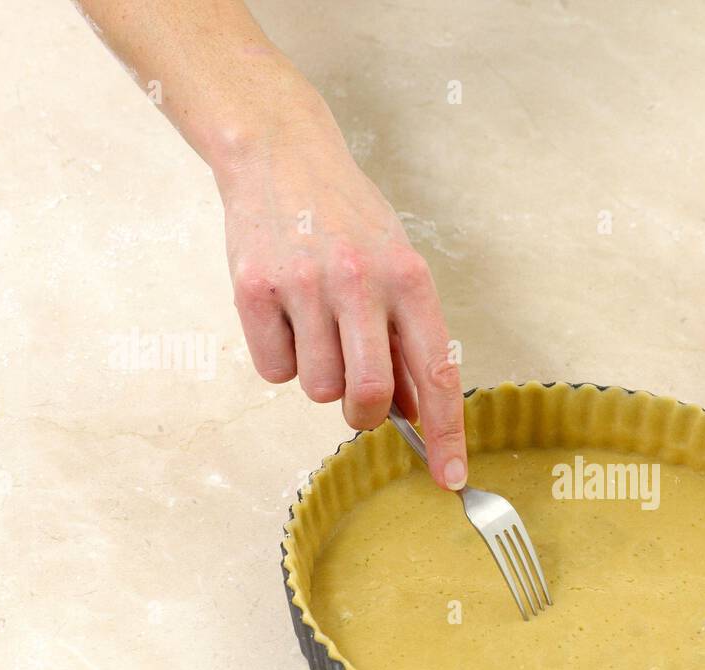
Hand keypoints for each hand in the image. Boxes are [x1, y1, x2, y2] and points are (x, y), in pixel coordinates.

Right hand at [216, 108, 466, 490]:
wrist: (280, 156)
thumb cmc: (349, 222)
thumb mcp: (397, 268)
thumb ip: (408, 341)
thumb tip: (417, 415)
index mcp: (409, 279)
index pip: (437, 374)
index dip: (446, 435)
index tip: (451, 478)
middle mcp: (359, 281)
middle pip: (369, 397)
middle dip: (364, 413)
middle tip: (358, 396)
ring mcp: (304, 285)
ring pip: (316, 390)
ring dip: (319, 377)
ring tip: (316, 326)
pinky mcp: (253, 290)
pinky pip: (273, 371)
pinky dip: (281, 358)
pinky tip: (285, 314)